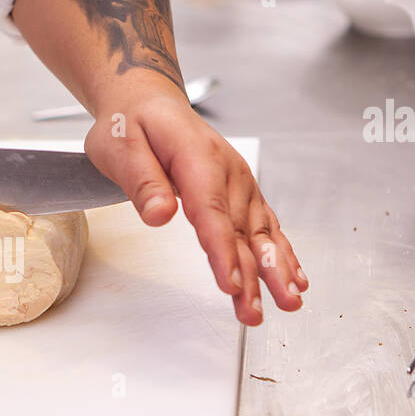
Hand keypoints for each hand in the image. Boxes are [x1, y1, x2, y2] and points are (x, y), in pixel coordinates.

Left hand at [85, 78, 306, 325]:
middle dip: (253, 275)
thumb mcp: (120, 145)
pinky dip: (282, 251)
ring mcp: (239, 182)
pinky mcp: (242, 193)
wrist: (149, 103)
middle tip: (257, 312)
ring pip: (259, 232)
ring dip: (275, 270)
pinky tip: (294, 276)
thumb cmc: (132, 124)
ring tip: (288, 302)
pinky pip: (264, 225)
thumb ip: (142, 182)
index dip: (222, 252)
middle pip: (240, 231)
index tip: (230, 285)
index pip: (211, 213)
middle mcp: (227, 172)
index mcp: (197, 158)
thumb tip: (159, 213)